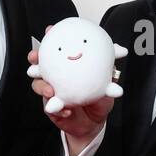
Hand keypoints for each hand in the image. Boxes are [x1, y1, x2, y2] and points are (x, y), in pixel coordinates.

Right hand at [29, 24, 113, 150]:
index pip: (57, 50)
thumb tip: (120, 53)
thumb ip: (110, 70)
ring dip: (42, 85)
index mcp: (68, 68)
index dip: (51, 39)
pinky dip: (56, 107)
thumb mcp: (107, 84)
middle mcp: (57, 77)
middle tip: (36, 58)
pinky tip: (66, 109)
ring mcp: (51, 91)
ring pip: (38, 84)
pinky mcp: (50, 107)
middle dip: (35, 58)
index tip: (50, 30)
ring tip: (51, 90)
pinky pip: (49, 106)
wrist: (94, 124)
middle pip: (39, 64)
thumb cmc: (98, 100)